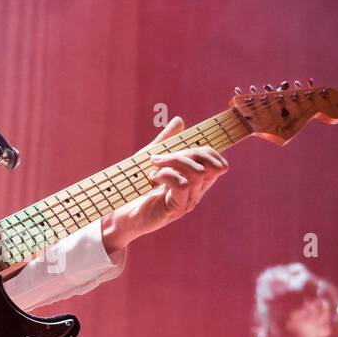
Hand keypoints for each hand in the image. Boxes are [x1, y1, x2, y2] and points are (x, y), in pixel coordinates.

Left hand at [102, 116, 228, 251]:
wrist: (121, 216)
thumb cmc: (136, 188)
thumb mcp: (151, 159)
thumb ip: (166, 142)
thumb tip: (180, 121)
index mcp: (195, 181)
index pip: (217, 163)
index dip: (205, 151)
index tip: (178, 149)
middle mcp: (195, 192)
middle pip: (208, 164)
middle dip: (183, 153)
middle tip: (158, 157)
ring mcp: (187, 202)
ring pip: (196, 173)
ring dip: (173, 162)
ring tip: (153, 166)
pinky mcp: (175, 210)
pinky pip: (182, 185)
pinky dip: (166, 175)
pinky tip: (152, 177)